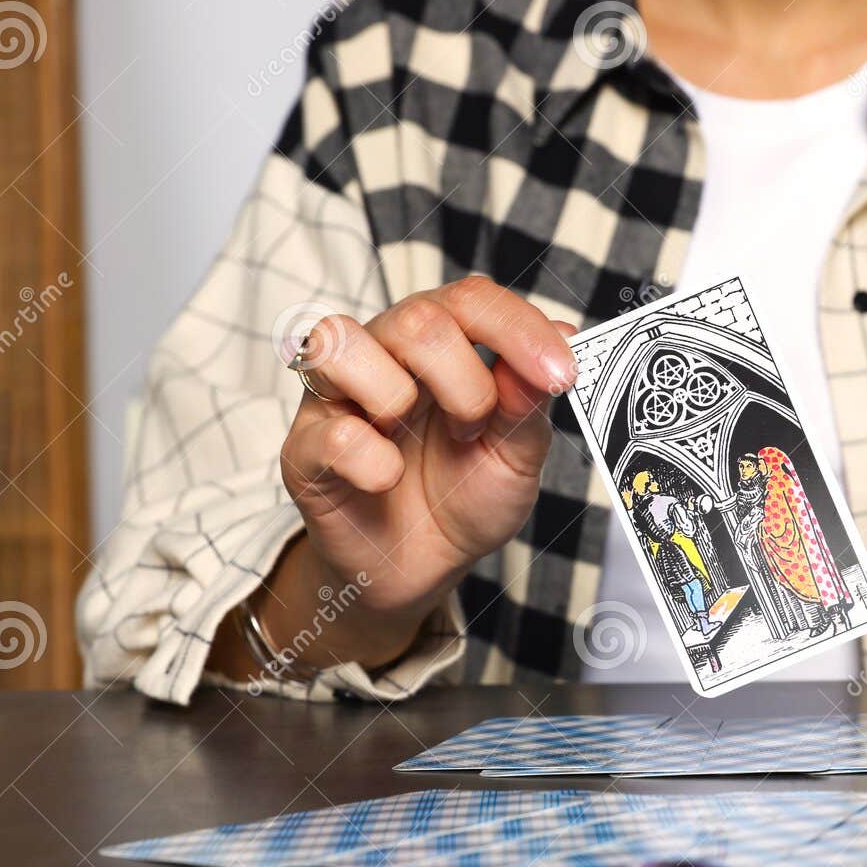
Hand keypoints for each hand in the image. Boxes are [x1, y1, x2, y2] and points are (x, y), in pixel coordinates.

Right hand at [237, 277, 574, 670]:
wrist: (425, 567)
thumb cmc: (467, 496)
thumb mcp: (518, 454)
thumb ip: (530, 399)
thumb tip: (562, 335)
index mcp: (443, 340)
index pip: (473, 299)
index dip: (520, 330)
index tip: (561, 376)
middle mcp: (384, 352)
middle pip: (416, 318)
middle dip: (465, 382)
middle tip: (475, 431)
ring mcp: (336, 395)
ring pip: (342, 342)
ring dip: (398, 398)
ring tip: (414, 443)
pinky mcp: (305, 448)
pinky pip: (330, 430)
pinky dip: (371, 461)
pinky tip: (386, 479)